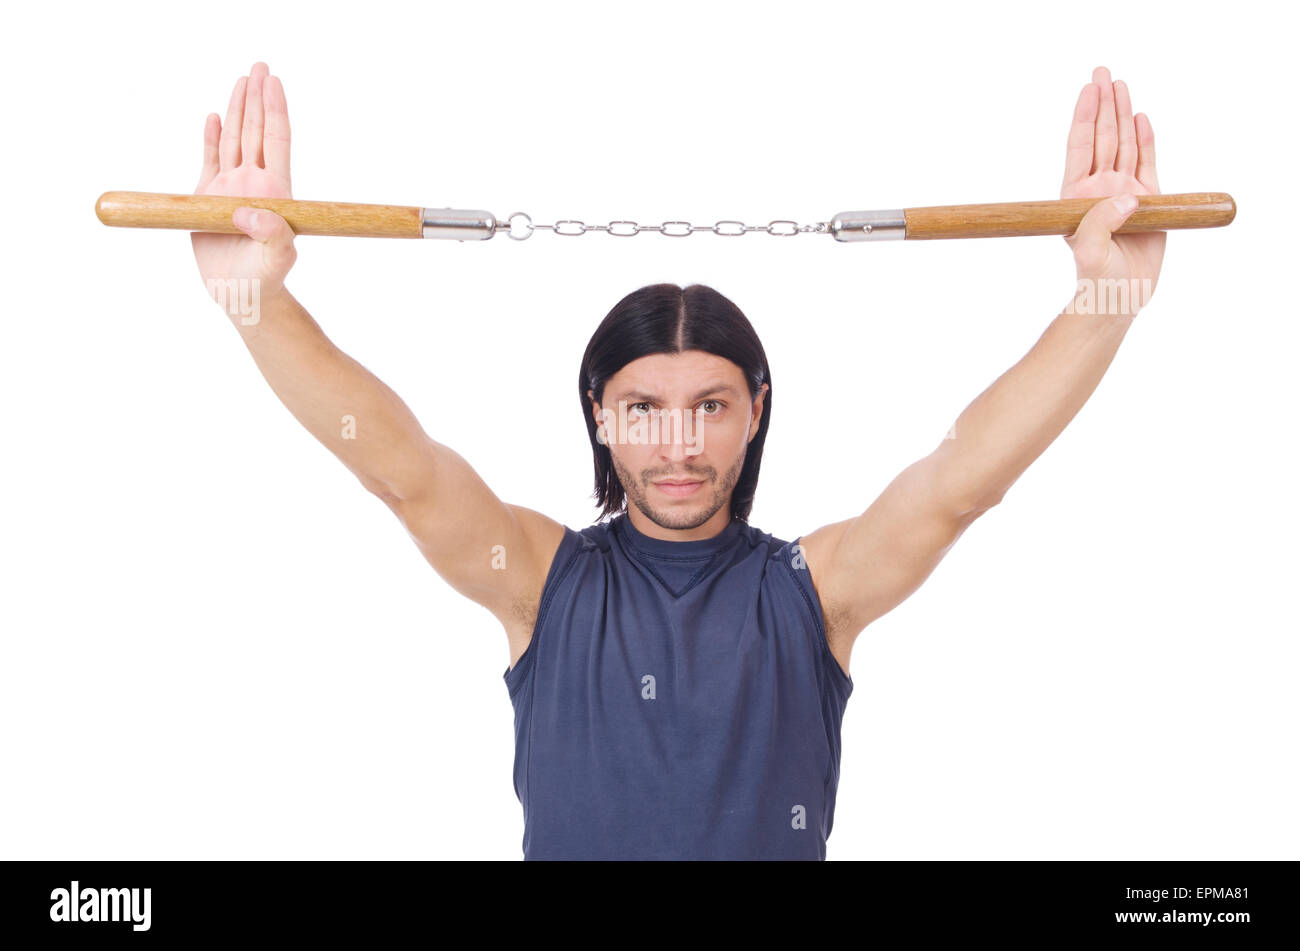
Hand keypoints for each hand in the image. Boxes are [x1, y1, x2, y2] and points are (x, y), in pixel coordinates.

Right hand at [191, 62, 296, 303]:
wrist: (241, 296)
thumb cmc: (265, 280)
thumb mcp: (277, 260)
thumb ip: (274, 237)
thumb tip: (251, 212)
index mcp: (275, 191)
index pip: (276, 141)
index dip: (275, 111)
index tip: (274, 82)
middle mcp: (253, 183)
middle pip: (255, 132)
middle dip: (257, 99)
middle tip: (259, 66)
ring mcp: (231, 189)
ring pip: (233, 141)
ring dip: (236, 111)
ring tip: (241, 81)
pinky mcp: (208, 199)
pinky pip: (209, 161)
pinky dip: (210, 139)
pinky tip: (213, 118)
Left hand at [1061, 66, 1166, 312]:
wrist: (1121, 296)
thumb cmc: (1097, 278)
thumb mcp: (1091, 253)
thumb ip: (1100, 224)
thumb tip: (1126, 199)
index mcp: (1077, 196)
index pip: (1080, 148)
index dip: (1084, 117)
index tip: (1088, 89)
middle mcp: (1099, 189)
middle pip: (1101, 138)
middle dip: (1103, 105)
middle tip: (1104, 71)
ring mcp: (1123, 192)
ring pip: (1123, 145)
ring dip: (1123, 115)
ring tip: (1122, 84)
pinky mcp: (1148, 200)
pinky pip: (1148, 163)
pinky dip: (1145, 141)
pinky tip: (1142, 119)